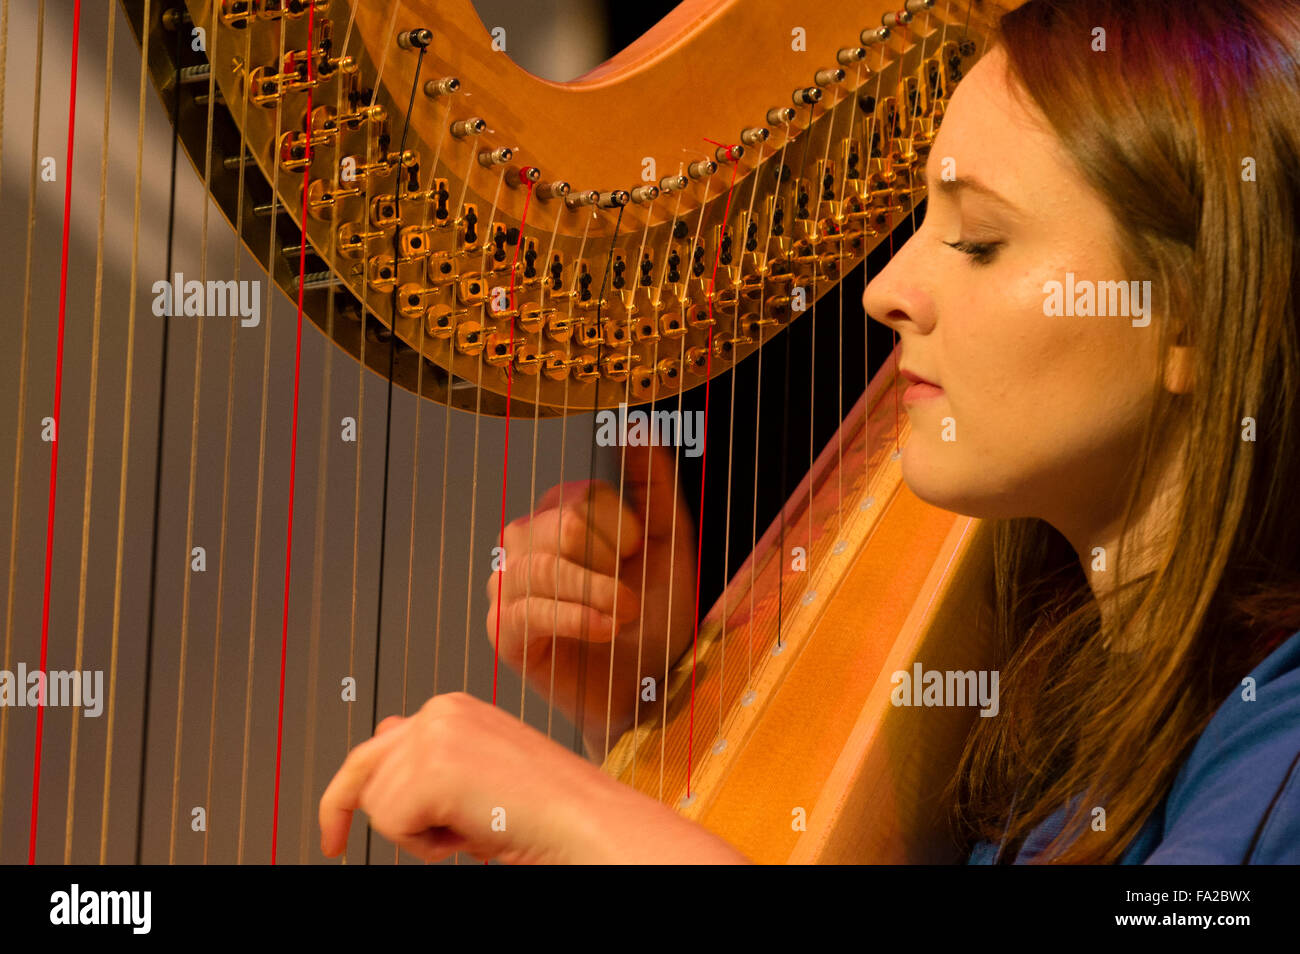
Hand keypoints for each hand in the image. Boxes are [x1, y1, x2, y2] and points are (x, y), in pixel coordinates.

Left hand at [318, 691, 750, 863]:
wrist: (585, 822)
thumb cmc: (546, 809)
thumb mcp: (479, 774)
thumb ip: (431, 757)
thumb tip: (382, 737)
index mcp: (453, 710)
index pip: (383, 742)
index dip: (357, 788)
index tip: (336, 826)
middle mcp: (439, 711)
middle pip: (362, 767)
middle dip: (340, 808)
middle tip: (330, 843)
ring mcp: (434, 736)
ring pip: (376, 804)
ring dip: (416, 834)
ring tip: (470, 830)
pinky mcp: (431, 768)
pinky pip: (391, 825)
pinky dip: (425, 847)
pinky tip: (471, 834)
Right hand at [486, 443, 697, 758]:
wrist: (651, 688)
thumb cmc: (657, 616)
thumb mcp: (667, 541)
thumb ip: (652, 480)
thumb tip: (638, 422)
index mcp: (559, 514)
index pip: (582, 496)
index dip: (621, 527)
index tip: (636, 556)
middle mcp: (526, 544)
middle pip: (563, 526)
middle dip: (610, 564)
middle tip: (631, 595)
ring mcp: (509, 587)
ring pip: (546, 567)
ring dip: (600, 594)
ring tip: (627, 615)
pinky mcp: (505, 632)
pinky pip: (531, 610)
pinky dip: (578, 618)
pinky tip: (609, 630)